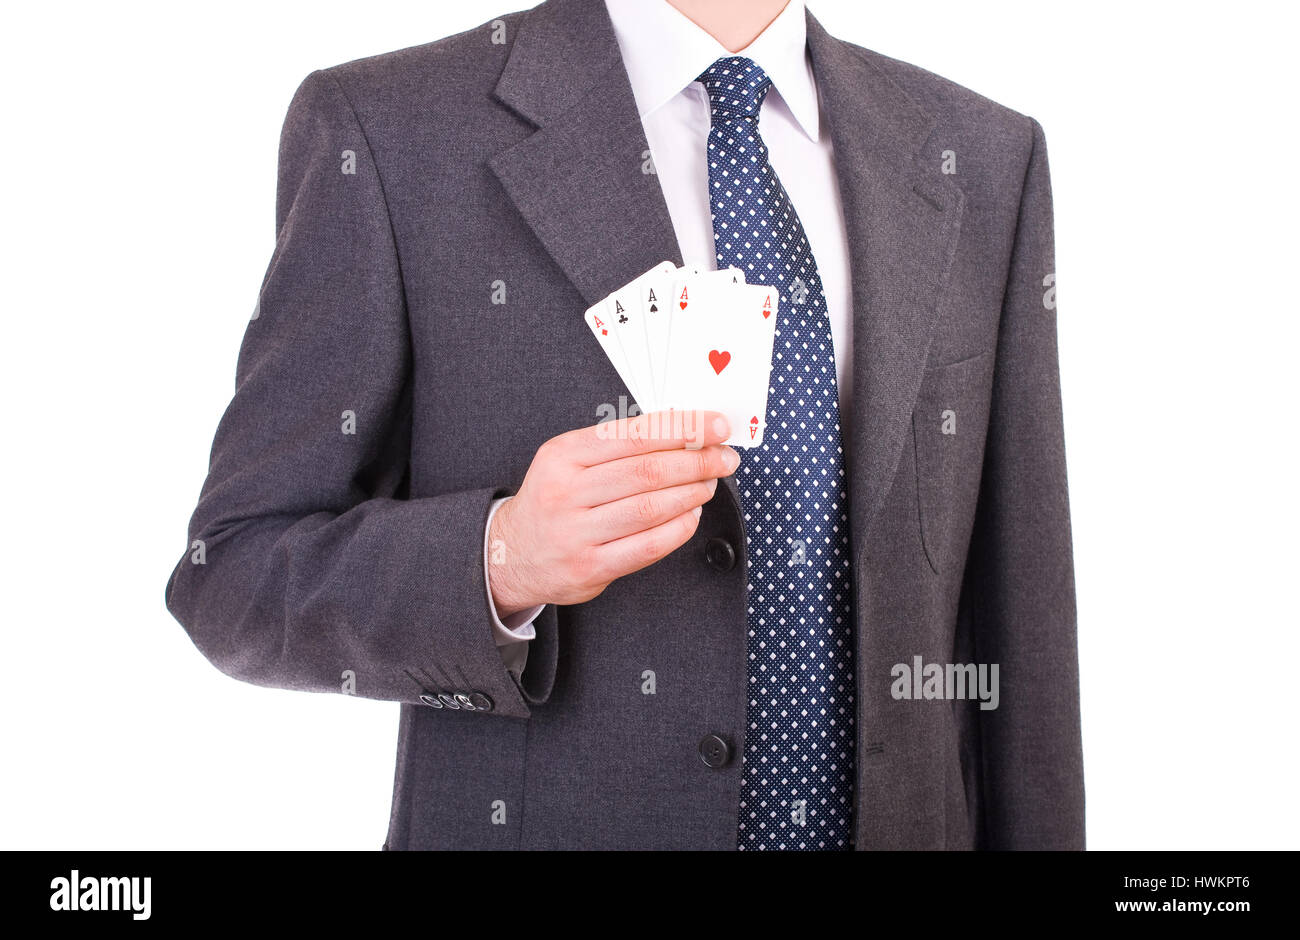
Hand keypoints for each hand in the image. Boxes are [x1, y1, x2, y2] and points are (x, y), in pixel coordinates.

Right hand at [488, 410, 738, 614]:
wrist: (512, 552)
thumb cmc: (554, 500)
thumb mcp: (570, 460)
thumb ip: (618, 446)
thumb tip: (684, 433)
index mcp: (563, 455)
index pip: (634, 434)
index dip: (683, 428)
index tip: (715, 426)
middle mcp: (566, 492)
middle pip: (647, 471)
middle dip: (697, 461)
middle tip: (724, 458)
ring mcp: (576, 532)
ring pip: (651, 508)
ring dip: (692, 493)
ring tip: (710, 483)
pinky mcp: (590, 567)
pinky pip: (647, 546)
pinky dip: (679, 528)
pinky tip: (692, 515)